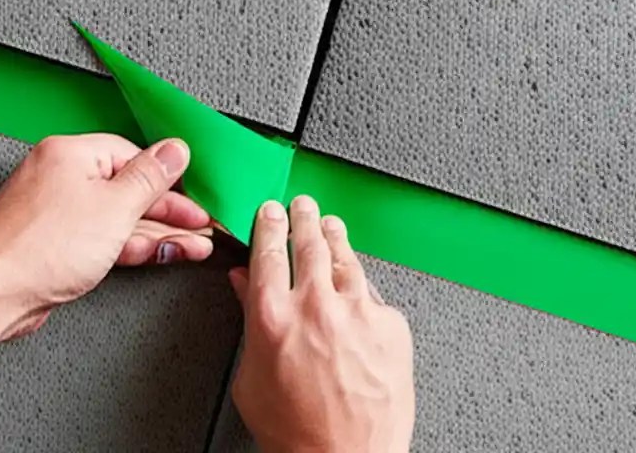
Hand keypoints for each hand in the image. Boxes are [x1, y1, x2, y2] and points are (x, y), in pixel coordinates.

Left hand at [0, 133, 212, 339]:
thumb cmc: (37, 248)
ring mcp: (56, 213)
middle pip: (127, 188)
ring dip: (156, 234)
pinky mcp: (54, 244)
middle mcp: (59, 177)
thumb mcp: (114, 207)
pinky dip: (129, 246)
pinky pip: (101, 238)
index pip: (132, 154)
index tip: (192, 192)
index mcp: (69, 153)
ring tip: (191, 245)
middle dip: (168, 211)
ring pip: (117, 218)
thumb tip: (174, 151)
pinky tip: (156, 253)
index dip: (167, 176)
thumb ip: (150, 178)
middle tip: (198, 224)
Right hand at [228, 196, 414, 452]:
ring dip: (336, 238)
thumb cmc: (296, 431)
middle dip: (304, 217)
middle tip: (302, 205)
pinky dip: (361, 287)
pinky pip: (373, 295)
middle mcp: (316, 306)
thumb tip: (245, 287)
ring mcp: (358, 313)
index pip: (269, 250)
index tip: (269, 211)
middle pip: (309, 242)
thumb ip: (249, 321)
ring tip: (331, 226)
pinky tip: (356, 284)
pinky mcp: (391, 325)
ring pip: (347, 259)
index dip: (268, 223)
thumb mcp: (251, 376)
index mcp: (273, 316)